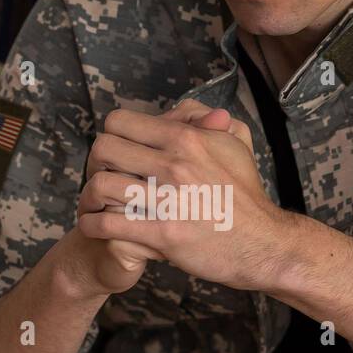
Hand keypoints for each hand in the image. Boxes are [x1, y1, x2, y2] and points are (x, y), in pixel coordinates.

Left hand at [77, 99, 291, 290]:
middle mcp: (175, 164)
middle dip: (94, 163)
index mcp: (187, 138)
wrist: (263, 243)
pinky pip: (108, 223)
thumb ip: (204, 119)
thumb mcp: (234, 143)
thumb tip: (179, 109)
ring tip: (92, 204)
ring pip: (101, 186)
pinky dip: (92, 224)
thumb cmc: (246, 194)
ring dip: (89, 196)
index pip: (120, 121)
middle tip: (100, 176)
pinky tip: (94, 225)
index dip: (111, 135)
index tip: (114, 153)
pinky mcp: (162, 235)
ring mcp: (168, 200)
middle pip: (103, 149)